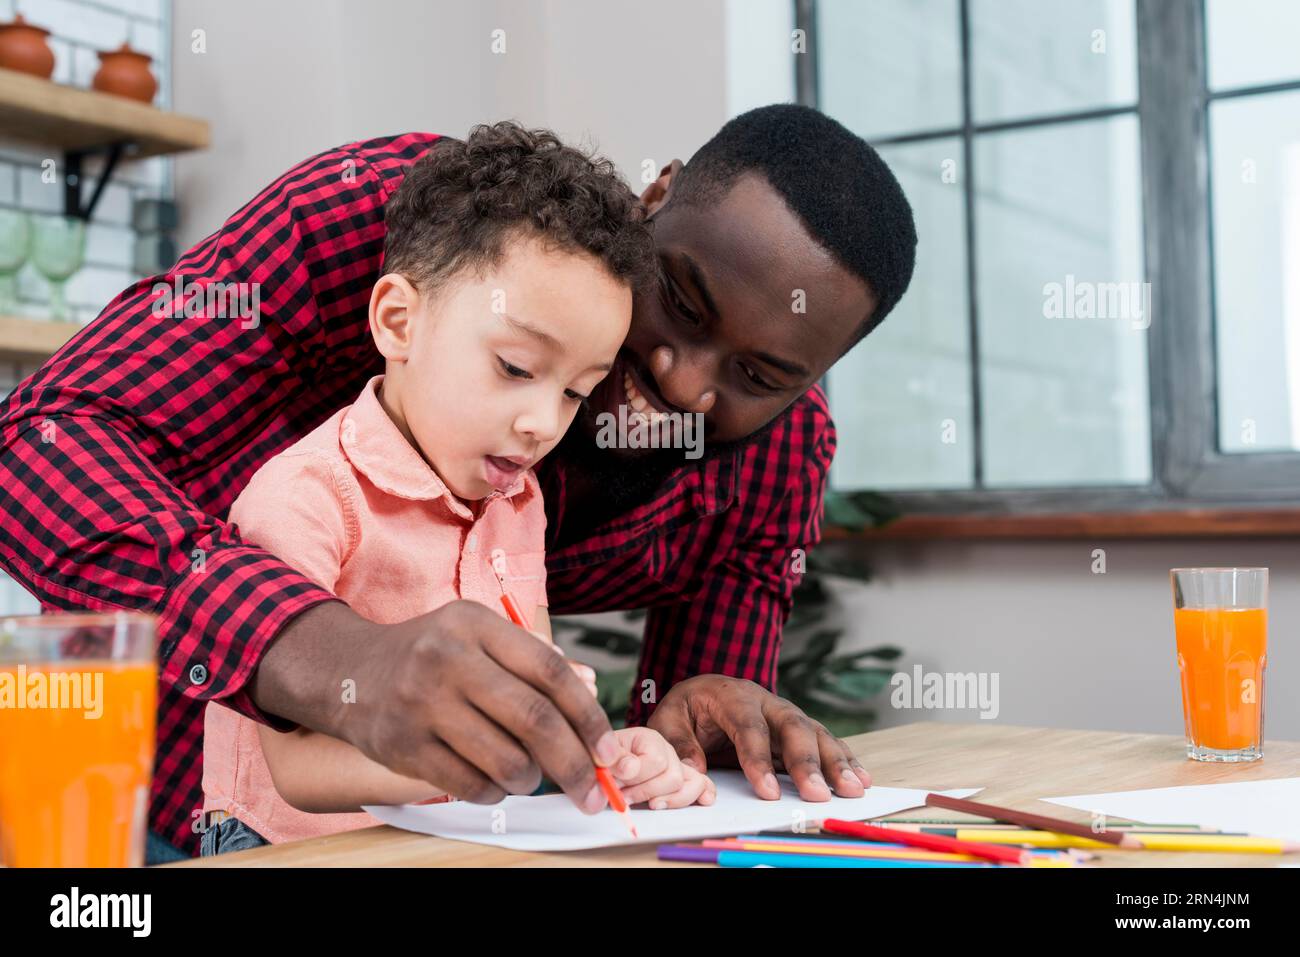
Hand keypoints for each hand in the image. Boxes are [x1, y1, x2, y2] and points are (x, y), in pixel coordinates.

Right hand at [252, 600, 618, 814]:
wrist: (346, 672)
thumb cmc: (430, 655)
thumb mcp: (476, 635)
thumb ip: (530, 658)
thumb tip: (589, 696)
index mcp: (475, 624)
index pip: (550, 671)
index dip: (588, 715)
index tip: (608, 750)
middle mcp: (448, 659)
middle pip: (534, 720)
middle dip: (575, 764)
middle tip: (592, 790)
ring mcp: (422, 704)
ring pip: (506, 760)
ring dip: (531, 780)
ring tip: (530, 775)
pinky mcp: (403, 746)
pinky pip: (470, 785)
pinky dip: (495, 793)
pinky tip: (494, 782)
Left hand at [606, 726, 715, 809]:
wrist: (604, 763)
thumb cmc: (604, 760)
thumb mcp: (602, 755)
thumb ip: (614, 759)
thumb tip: (630, 768)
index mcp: (649, 739)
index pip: (656, 761)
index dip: (637, 779)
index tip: (617, 787)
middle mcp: (668, 751)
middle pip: (674, 777)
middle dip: (647, 792)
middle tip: (625, 798)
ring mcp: (678, 766)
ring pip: (692, 784)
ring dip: (671, 800)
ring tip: (651, 805)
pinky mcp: (683, 781)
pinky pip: (702, 784)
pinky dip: (704, 793)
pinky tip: (703, 800)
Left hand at [646, 674, 870, 801]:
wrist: (703, 692)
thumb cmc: (687, 708)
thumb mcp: (668, 719)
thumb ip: (679, 742)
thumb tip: (696, 771)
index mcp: (731, 695)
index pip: (748, 726)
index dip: (758, 759)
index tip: (768, 793)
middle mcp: (765, 700)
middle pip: (792, 726)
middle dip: (807, 762)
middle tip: (817, 795)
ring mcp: (785, 713)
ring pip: (815, 733)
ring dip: (835, 762)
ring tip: (852, 789)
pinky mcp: (797, 727)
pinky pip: (825, 741)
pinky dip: (845, 758)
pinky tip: (861, 777)